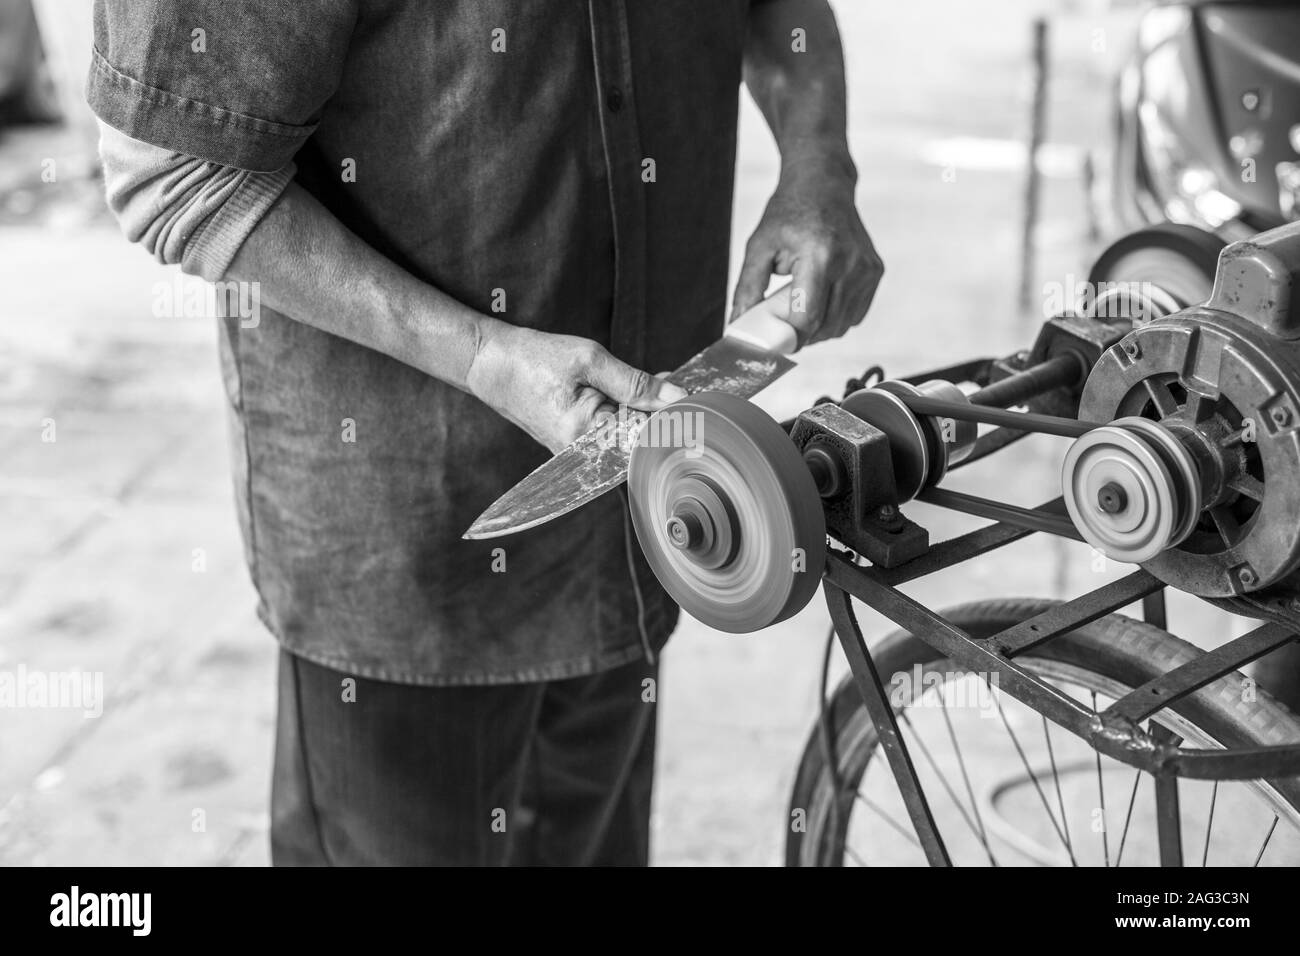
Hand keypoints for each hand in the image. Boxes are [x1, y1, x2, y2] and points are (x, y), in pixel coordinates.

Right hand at [467, 323, 686, 452]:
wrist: (491, 365)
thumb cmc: (535, 359)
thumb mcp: (590, 360)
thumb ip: (636, 382)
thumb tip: (677, 398)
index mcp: (588, 436)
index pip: (648, 438)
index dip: (673, 418)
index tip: (694, 401)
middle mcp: (584, 454)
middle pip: (640, 440)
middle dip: (661, 412)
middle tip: (675, 383)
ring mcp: (580, 453)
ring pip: (629, 436)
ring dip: (645, 411)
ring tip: (657, 383)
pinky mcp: (577, 445)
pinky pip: (613, 432)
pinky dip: (627, 411)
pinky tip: (636, 391)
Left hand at [732, 154, 883, 345]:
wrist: (823, 184)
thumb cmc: (788, 212)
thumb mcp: (759, 246)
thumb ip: (747, 288)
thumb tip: (737, 326)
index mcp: (820, 255)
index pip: (807, 317)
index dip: (788, 337)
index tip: (772, 341)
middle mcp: (850, 263)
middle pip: (825, 327)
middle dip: (801, 337)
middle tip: (781, 329)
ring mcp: (867, 269)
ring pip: (842, 326)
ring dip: (818, 330)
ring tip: (799, 310)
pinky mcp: (875, 272)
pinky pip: (855, 314)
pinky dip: (836, 318)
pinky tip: (820, 301)